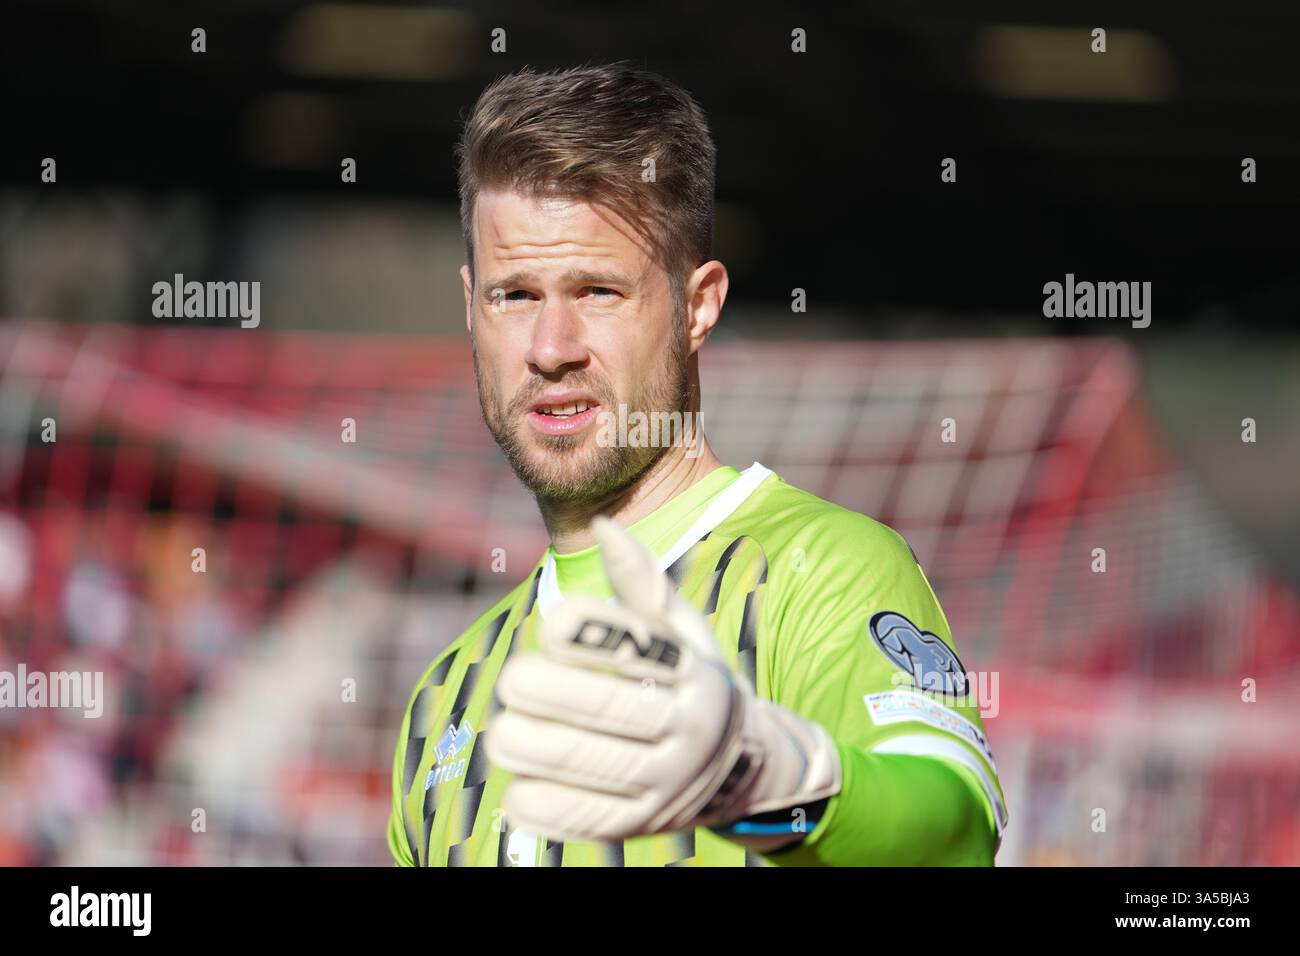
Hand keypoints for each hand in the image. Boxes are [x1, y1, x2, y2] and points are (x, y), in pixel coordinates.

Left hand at [485, 516, 841, 843]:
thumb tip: (604, 524)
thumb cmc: (689, 678)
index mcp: (695, 671)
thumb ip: (641, 582)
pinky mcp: (643, 823)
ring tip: (502, 734)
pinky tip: (516, 787)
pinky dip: (544, 806)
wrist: (743, 766)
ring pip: (594, 767)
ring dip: (537, 750)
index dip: (594, 634)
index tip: (551, 620)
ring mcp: (669, 781)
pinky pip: (587, 819)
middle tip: (510, 680)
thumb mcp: (681, 630)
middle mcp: (690, 727)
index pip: (642, 649)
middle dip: (552, 694)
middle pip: (612, 710)